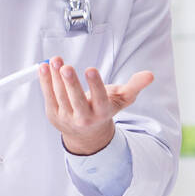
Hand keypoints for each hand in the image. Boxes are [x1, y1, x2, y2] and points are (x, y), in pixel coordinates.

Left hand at [38, 55, 153, 155]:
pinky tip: (44, 68)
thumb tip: (149, 75)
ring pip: (60, 96)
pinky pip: (49, 96)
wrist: (86, 134)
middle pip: (76, 100)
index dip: (95, 85)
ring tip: (55, 61)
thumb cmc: (103, 110)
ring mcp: (67, 117)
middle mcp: (84, 118)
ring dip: (55, 78)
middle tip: (67, 67)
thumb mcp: (122, 100)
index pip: (99, 98)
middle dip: (71, 83)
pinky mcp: (54, 114)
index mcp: (102, 113)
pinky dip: (45, 81)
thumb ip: (135, 86)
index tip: (91, 69)